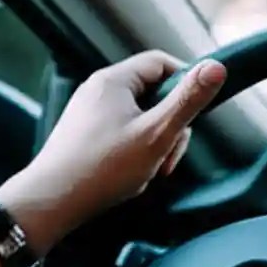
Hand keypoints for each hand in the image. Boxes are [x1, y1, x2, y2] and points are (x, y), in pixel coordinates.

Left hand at [0, 51, 226, 252]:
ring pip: (140, 117)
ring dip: (155, 143)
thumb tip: (217, 67)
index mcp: (114, 81)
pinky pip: (123, 132)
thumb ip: (188, 100)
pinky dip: (136, 151)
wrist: (50, 202)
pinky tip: (132, 174)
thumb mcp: (156, 134)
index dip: (185, 83)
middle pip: (153, 93)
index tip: (195, 111)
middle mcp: (98, 90)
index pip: (162, 63)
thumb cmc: (102, 169)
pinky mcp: (84, 134)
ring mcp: (88, 113)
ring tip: (150, 170)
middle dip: (170, 125)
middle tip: (169, 155)